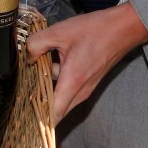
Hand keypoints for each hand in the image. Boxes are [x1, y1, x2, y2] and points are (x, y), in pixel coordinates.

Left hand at [26, 2, 147, 123]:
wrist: (123, 29)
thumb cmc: (94, 30)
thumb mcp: (58, 32)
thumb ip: (36, 45)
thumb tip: (28, 59)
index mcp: (72, 82)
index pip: (53, 115)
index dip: (38, 119)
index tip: (24, 115)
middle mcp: (81, 92)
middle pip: (56, 111)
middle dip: (40, 104)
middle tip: (25, 89)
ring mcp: (87, 90)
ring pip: (62, 99)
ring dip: (49, 89)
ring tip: (39, 68)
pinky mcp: (89, 84)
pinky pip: (69, 91)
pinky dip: (59, 83)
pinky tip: (54, 62)